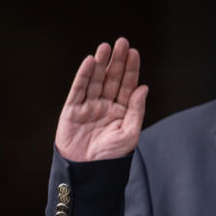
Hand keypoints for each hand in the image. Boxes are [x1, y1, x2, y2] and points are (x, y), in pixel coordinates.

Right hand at [55, 37, 148, 161]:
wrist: (86, 172)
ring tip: (105, 47)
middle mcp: (105, 106)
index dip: (130, 69)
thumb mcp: (129, 135)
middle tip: (122, 42)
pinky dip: (84, 75)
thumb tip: (143, 87)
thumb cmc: (109, 157)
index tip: (134, 53)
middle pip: (112, 78)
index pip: (127, 86)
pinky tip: (90, 62)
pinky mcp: (72, 110)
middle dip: (117, 61)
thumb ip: (136, 111)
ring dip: (100, 63)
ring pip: (96, 80)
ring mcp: (88, 107)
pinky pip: (79, 89)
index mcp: (121, 111)